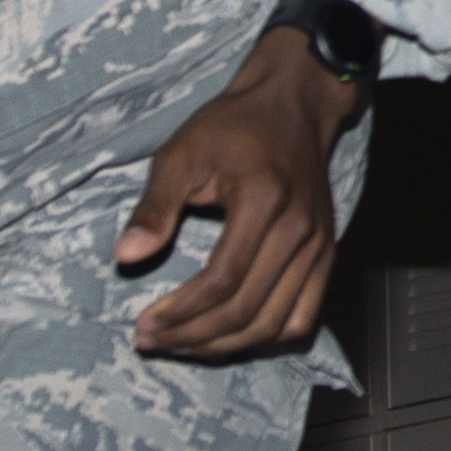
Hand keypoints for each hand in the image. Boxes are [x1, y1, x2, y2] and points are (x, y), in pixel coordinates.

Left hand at [121, 21, 367, 357]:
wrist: (291, 105)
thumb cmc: (234, 126)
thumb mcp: (181, 155)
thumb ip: (154, 208)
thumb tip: (125, 258)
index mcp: (263, 203)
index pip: (221, 281)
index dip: (180, 313)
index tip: (143, 324)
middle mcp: (299, 231)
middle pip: (246, 311)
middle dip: (193, 337)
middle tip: (153, 342)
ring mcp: (319, 246)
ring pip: (275, 324)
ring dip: (225, 346)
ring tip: (184, 345)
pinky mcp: (326, 254)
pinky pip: (303, 317)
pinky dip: (266, 336)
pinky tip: (230, 336)